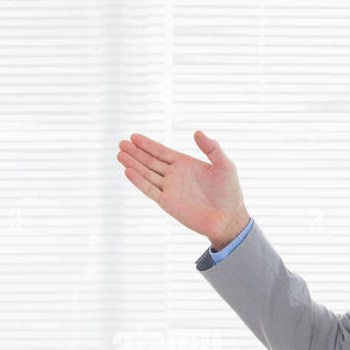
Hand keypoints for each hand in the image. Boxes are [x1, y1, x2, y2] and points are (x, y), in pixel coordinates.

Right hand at [117, 130, 249, 246]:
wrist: (228, 218)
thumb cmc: (229, 192)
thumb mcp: (225, 165)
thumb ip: (212, 148)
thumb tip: (196, 132)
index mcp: (185, 163)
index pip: (162, 151)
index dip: (147, 144)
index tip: (133, 136)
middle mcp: (174, 175)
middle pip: (150, 161)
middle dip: (135, 152)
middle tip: (121, 143)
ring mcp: (170, 189)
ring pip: (147, 174)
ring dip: (133, 164)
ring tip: (119, 154)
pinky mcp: (167, 203)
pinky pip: (150, 190)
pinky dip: (139, 182)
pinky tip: (128, 172)